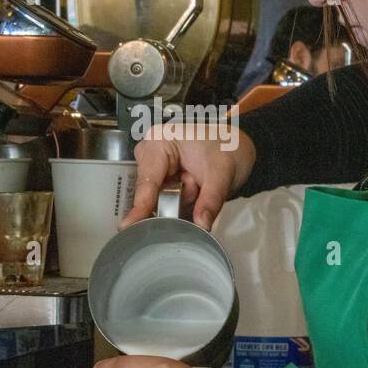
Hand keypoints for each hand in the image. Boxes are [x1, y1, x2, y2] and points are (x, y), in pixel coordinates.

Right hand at [120, 124, 256, 231]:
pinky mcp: (161, 180)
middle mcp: (150, 153)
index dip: (140, 206)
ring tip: (199, 183)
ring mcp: (154, 168)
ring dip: (182, 201)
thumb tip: (200, 225)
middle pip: (150, 194)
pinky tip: (195, 189)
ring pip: (159, 201)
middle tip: (198, 184)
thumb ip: (211, 200)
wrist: (239, 147)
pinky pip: (166, 202)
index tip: (128, 226)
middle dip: (174, 200)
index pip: (147, 181)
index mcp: (159, 141)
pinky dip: (182, 203)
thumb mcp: (223, 173)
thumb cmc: (229, 147)